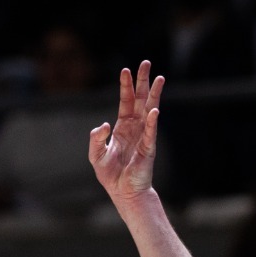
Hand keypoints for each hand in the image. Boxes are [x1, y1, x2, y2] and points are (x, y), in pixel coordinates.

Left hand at [89, 61, 163, 200]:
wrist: (123, 193)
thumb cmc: (111, 175)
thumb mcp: (96, 155)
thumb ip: (96, 139)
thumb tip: (104, 125)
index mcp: (122, 127)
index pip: (125, 101)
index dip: (125, 86)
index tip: (125, 69)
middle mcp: (135, 128)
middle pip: (140, 99)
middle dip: (143, 81)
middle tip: (146, 63)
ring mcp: (143, 136)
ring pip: (150, 110)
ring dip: (154, 94)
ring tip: (159, 78)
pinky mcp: (148, 148)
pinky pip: (150, 132)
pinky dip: (152, 121)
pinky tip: (154, 110)